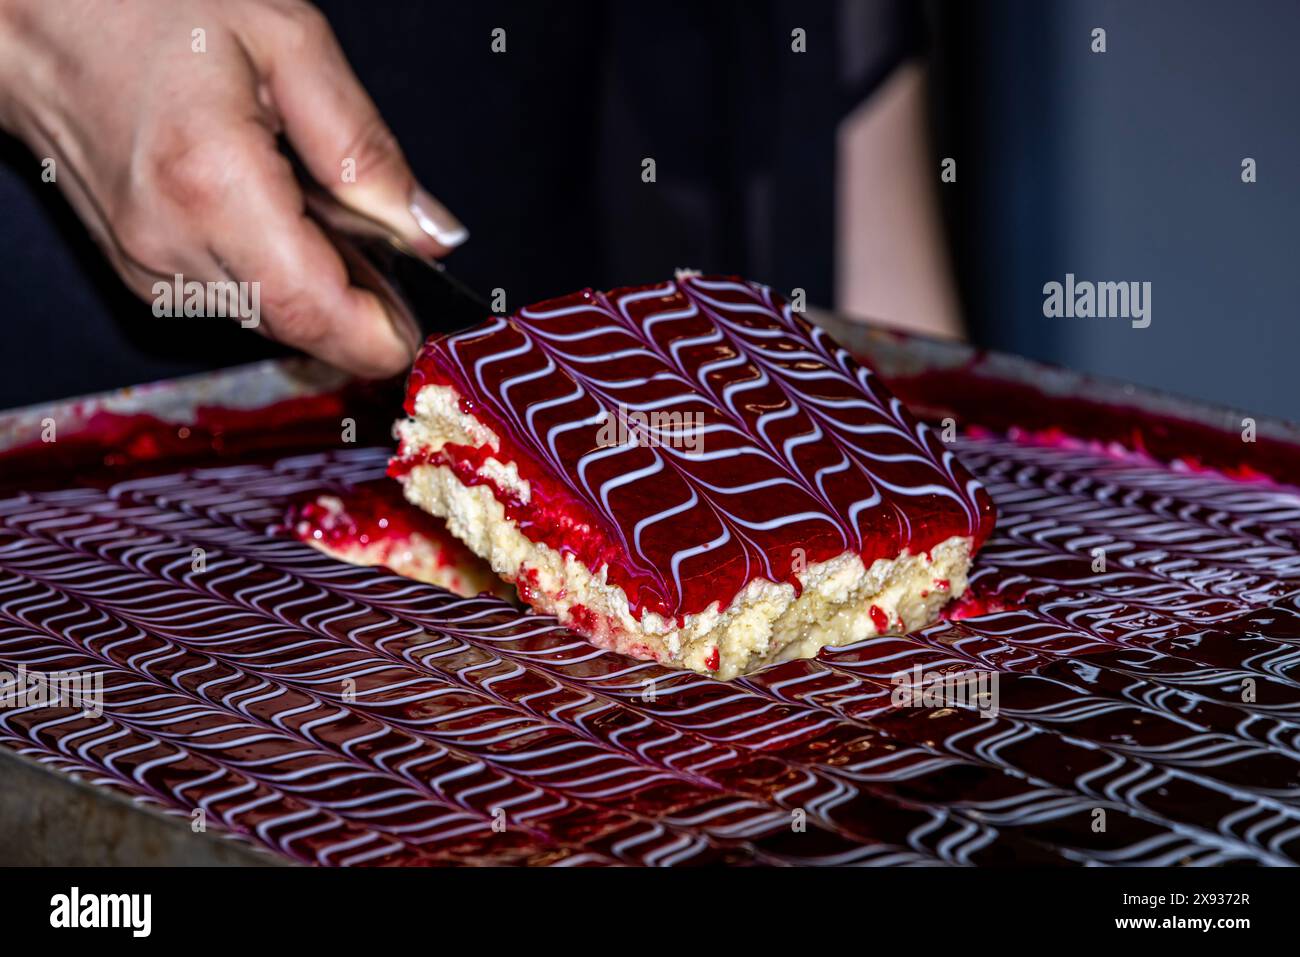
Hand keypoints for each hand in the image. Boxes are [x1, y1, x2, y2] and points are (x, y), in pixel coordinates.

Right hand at [0, 0, 466, 376]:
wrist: (32, 9)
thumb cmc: (142, 3)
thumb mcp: (286, 42)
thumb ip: (366, 148)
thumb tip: (430, 231)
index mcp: (214, 186)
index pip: (318, 313)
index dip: (381, 337)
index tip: (421, 326)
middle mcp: (173, 244)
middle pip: (299, 328)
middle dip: (359, 312)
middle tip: (388, 255)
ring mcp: (147, 266)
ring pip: (270, 319)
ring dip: (316, 288)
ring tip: (315, 209)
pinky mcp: (140, 271)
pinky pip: (234, 300)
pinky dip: (273, 274)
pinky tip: (272, 215)